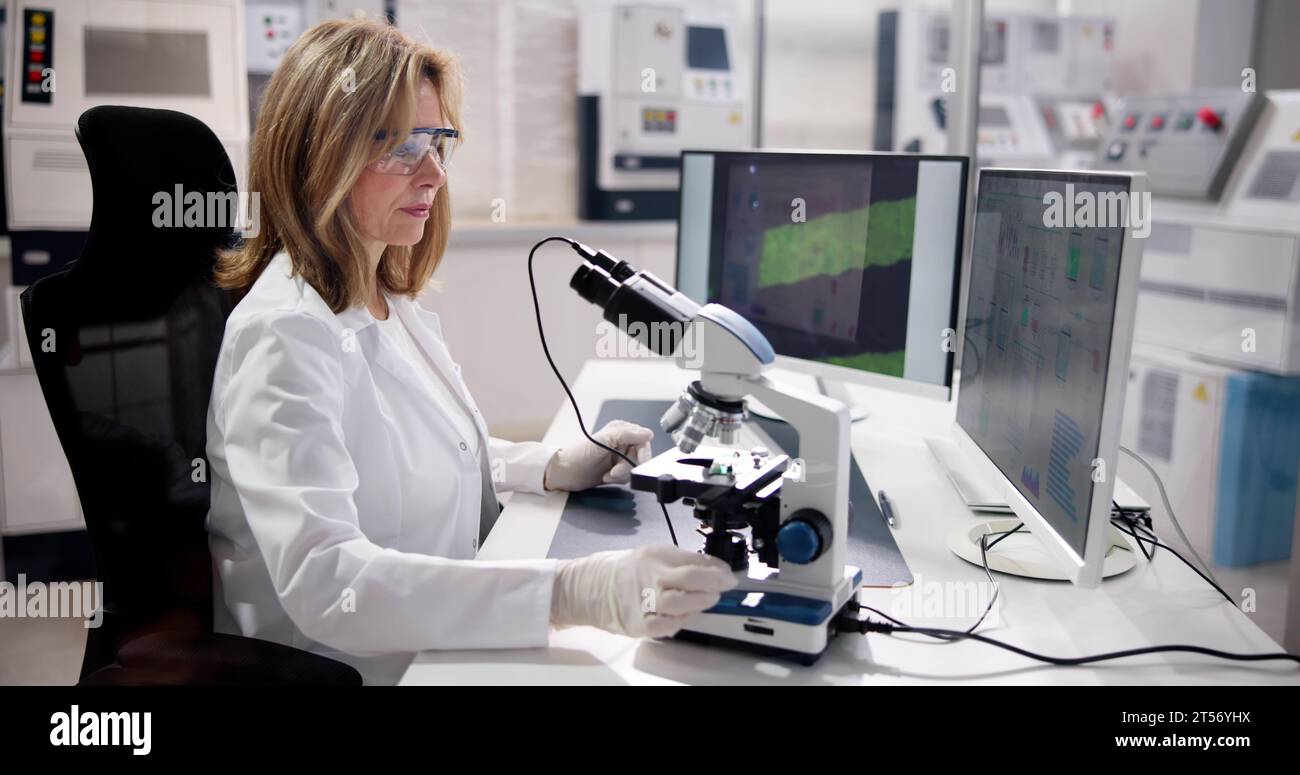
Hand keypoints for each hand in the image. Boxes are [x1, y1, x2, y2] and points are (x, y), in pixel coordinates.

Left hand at [543, 420, 652, 491]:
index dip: (643, 452)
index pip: (642, 439)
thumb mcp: (603, 440)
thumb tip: (648, 433)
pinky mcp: (616, 469)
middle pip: (640, 456)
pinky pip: (628, 477)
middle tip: (616, 471)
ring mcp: (619, 457)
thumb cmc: (578, 453)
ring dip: (622, 474)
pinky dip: (618, 479)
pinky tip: (606, 476)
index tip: (640, 462)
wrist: (564, 473)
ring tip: (608, 474)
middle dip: (628, 466)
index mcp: (620, 430)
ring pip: (634, 468)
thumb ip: (626, 435)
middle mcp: (622, 442)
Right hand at [550, 545, 737, 637]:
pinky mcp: (639, 623)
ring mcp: (644, 600)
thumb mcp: (654, 554)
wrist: (590, 587)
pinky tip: (685, 615)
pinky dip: (681, 621)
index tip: (729, 574)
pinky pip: (666, 625)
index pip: (694, 561)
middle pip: (691, 579)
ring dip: (701, 602)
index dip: (718, 568)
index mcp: (656, 556)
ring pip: (681, 603)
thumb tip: (715, 567)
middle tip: (724, 585)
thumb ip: (682, 560)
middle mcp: (651, 576)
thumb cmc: (626, 571)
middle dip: (715, 583)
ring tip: (709, 599)